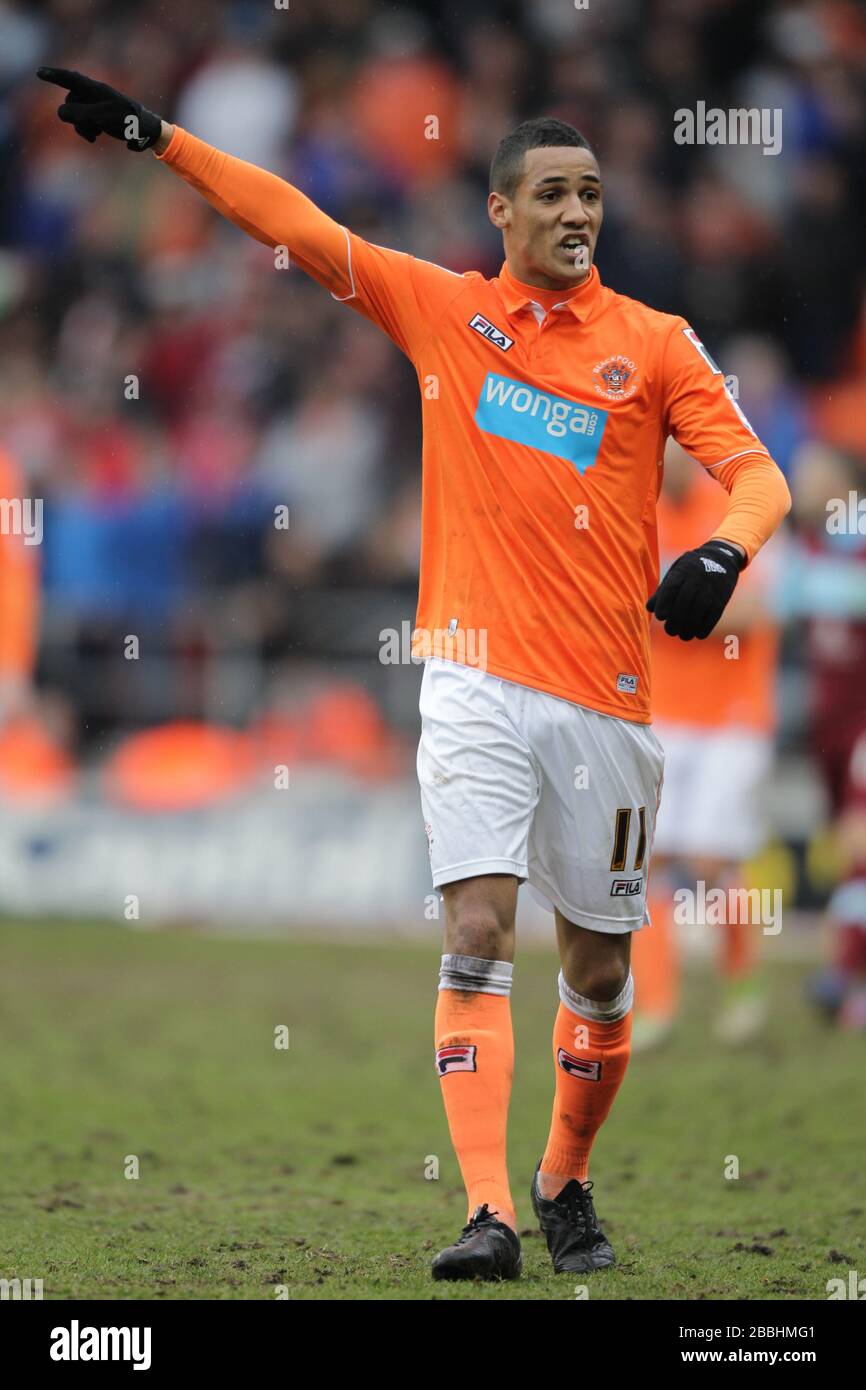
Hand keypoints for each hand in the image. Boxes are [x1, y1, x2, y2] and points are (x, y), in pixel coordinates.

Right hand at [36, 67, 162, 149]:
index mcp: (96, 89)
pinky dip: (87, 130)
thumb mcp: (101, 118)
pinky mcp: (100, 115)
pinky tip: (97, 137)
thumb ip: (79, 114)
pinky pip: (83, 121)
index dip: (54, 76)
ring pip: (76, 113)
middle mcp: (95, 94)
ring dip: (81, 126)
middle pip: (70, 101)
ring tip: (96, 134)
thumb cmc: (127, 121)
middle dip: (75, 116)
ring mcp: (97, 104)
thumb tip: (60, 112)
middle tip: (91, 129)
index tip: (39, 72)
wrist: (146, 131)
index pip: (71, 79)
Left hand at [646, 539, 743, 639]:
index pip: (670, 589)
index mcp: (681, 572)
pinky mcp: (721, 598)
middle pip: (683, 604)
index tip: (661, 617)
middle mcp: (696, 580)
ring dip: (689, 628)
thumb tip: (650, 608)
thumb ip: (663, 589)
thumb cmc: (690, 569)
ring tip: (683, 636)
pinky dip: (705, 627)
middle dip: (675, 622)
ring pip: (698, 612)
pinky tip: (698, 634)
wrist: (722, 557)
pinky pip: (713, 616)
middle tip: (671, 631)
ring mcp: (710, 589)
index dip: (664, 604)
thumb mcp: (676, 571)